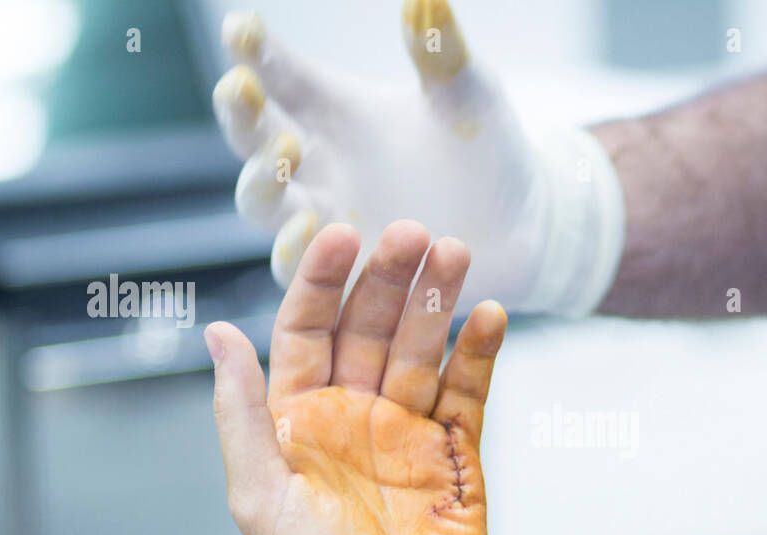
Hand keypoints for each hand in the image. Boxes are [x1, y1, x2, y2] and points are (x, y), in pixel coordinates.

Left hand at [206, 220, 511, 534]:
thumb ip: (241, 412)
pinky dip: (480, 352)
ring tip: (455, 256)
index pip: (307, 331)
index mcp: (298, 422)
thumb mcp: (260, 497)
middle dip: (389, 278)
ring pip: (424, 349)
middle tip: (414, 231)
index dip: (322, 282)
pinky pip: (470, 391)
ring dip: (438, 301)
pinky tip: (487, 315)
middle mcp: (352, 417)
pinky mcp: (459, 453)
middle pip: (371, 328)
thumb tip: (216, 332)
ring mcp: (408, 432)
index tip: (344, 236)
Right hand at [211, 0, 623, 314]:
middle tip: (243, 87)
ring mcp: (326, 222)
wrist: (525, 226)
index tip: (241, 30)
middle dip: (241, 113)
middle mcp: (318, 166)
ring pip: (266, 204)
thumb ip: (441, 53)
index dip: (253, 51)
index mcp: (335, 112)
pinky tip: (308, 234)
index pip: (279, 75)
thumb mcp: (469, 98)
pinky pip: (303, 269)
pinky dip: (297, 252)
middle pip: (254, 138)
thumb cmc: (489, 151)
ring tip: (281, 157)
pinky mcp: (345, 275)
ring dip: (262, 181)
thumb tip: (426, 0)